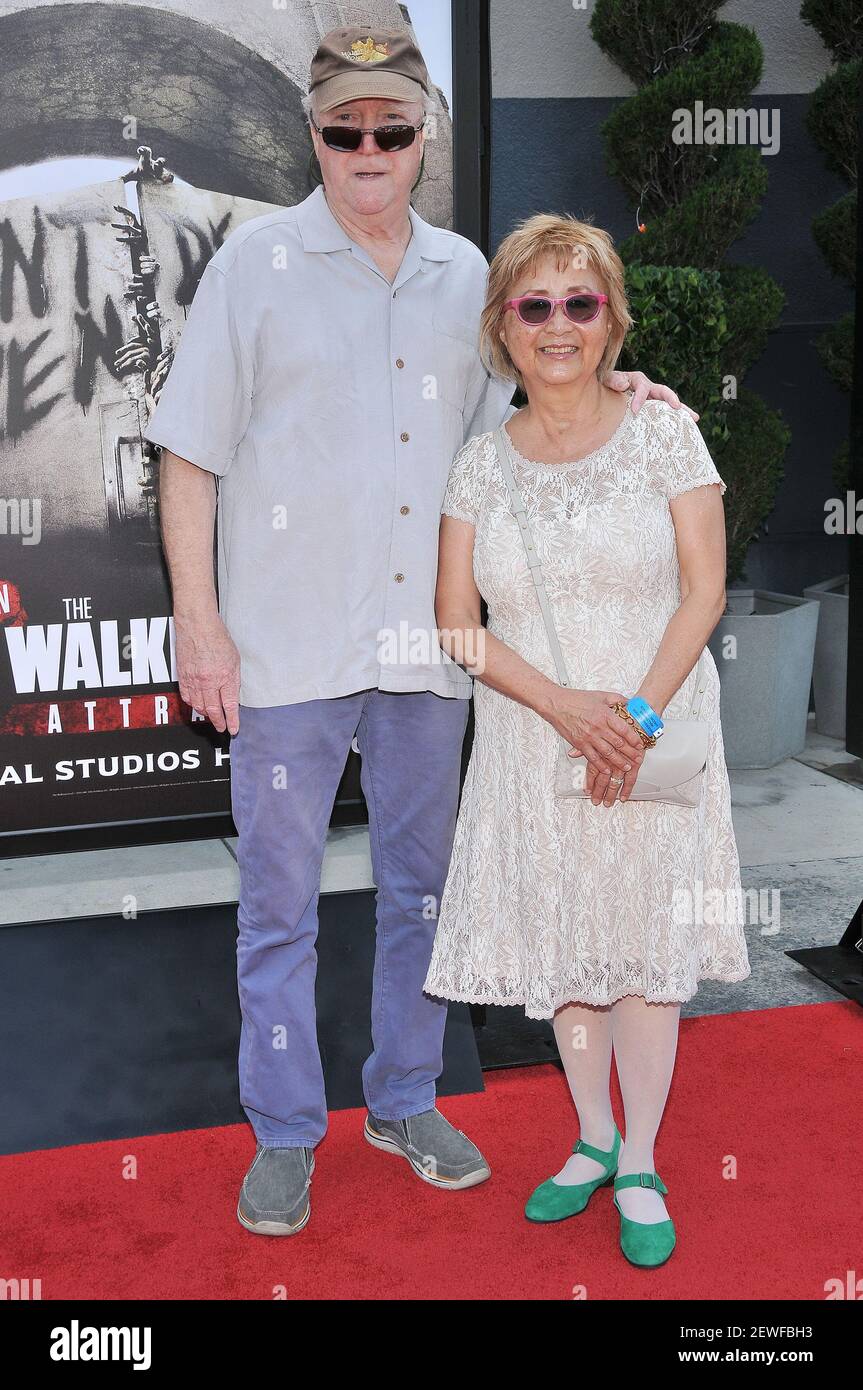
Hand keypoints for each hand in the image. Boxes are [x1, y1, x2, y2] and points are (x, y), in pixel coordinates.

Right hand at [174, 611, 240, 734]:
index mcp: (225, 676)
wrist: (197, 625)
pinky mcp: (183, 676)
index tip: (233, 729)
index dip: (232, 720)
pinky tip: (197, 705)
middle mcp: (208, 681)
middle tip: (222, 728)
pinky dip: (192, 704)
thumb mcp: (235, 660)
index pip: (229, 706)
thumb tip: (232, 696)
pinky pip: (186, 697)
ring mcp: (194, 680)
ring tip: (212, 717)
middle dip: (218, 722)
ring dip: (206, 714)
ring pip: (198, 706)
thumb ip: (234, 679)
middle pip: (213, 710)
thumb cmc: (217, 638)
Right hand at [546, 687, 645, 801]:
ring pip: (608, 753)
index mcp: (605, 715)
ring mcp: (588, 737)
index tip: (640, 744)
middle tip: (637, 759)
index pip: (624, 729)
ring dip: (619, 762)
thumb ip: (616, 699)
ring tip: (626, 767)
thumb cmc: (575, 699)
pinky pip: (592, 758)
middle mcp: (598, 727)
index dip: (634, 738)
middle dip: (630, 753)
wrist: (556, 704)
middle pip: (618, 744)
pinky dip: (601, 765)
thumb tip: (629, 703)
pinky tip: (607, 770)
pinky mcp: (579, 744)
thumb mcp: (600, 695)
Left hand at [606, 369, 698, 421]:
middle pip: (664, 392)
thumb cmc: (606, 386)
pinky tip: (686, 428)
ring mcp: (652, 400)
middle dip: (671, 399)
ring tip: (694, 418)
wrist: (607, 393)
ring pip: (669, 404)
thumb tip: (624, 384)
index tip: (634, 411)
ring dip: (682, 410)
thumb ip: (613, 380)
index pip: (642, 388)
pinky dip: (676, 420)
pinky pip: (665, 414)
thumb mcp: (606, 380)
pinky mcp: (653, 410)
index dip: (639, 398)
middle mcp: (649, 389)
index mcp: (638, 381)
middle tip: (677, 407)